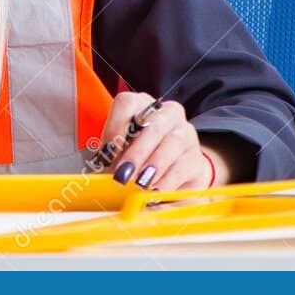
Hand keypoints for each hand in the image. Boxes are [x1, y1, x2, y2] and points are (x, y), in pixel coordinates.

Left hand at [95, 92, 226, 191]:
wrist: (176, 172)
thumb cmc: (142, 156)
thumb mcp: (122, 151)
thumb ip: (112, 155)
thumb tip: (98, 171)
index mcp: (142, 105)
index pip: (127, 104)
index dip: (116, 126)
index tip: (107, 151)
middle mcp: (167, 114)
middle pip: (153, 125)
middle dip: (136, 151)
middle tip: (123, 173)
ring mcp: (186, 133)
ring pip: (172, 143)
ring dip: (153, 165)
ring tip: (139, 184)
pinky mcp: (196, 157)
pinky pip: (183, 166)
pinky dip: (167, 180)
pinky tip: (155, 191)